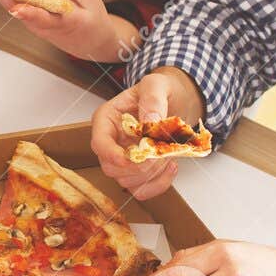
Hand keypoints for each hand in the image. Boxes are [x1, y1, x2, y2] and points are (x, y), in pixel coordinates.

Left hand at [0, 0, 133, 61]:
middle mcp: (45, 27)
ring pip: (13, 7)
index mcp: (66, 21)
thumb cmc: (93, 16)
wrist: (92, 43)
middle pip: (19, 10)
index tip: (16, 8)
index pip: (44, 18)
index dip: (29, 13)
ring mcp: (35, 27)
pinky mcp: (30, 24)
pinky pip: (15, 6)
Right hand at [90, 67, 204, 199]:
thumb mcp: (156, 85)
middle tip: (160, 154)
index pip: (99, 144)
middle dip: (138, 166)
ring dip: (151, 173)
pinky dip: (158, 184)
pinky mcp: (138, 172)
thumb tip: (150, 122)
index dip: (112, 155)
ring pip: (126, 181)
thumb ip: (152, 100)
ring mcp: (123, 159)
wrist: (176, 99)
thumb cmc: (160, 90)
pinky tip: (171, 166)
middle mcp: (111, 142)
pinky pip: (141, 190)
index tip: (133, 157)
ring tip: (168, 154)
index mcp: (106, 120)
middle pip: (111, 167)